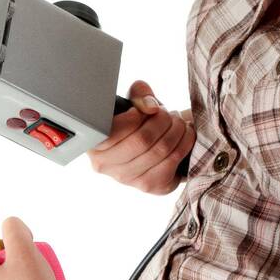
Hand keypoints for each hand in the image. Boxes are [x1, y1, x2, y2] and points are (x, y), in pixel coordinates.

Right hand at [87, 79, 194, 195]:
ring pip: (160, 149)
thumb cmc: (139, 121)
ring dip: (176, 129)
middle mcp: (105, 165)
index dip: (132, 118)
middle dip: (162, 120)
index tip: (142, 111)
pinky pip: (172, 160)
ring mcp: (128, 179)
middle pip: (142, 140)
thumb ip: (139, 94)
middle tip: (168, 113)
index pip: (112, 133)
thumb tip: (151, 107)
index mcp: (94, 143)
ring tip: (178, 121)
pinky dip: (185, 142)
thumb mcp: (135, 102)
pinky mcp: (150, 185)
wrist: (154, 144)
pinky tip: (185, 133)